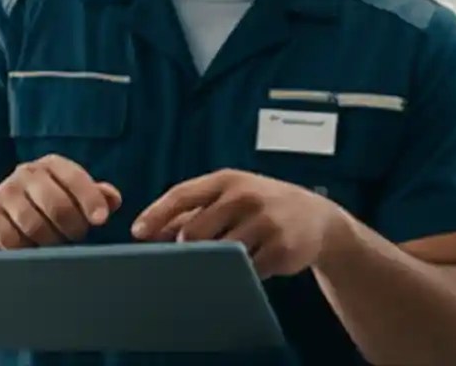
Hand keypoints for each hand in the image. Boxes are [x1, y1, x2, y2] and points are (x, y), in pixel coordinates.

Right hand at [0, 154, 121, 249]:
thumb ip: (95, 197)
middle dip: (73, 227)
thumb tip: (113, 199)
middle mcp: (25, 174)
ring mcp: (3, 195)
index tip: (101, 220)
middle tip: (77, 238)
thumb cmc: (44, 210)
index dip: (90, 199)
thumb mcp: (70, 198)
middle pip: (57, 205)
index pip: (74, 178)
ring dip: (50, 242)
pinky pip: (13, 241)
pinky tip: (30, 250)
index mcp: (51, 166)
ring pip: (35, 226)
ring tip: (54, 245)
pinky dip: (26, 250)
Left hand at [131, 169, 343, 278]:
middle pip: (195, 232)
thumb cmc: (262, 206)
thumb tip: (151, 233)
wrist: (318, 218)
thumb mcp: (231, 197)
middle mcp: (245, 197)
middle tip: (185, 261)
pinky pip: (245, 272)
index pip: (182, 195)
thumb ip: (193, 211)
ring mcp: (264, 222)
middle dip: (186, 250)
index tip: (137, 234)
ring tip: (217, 266)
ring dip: (213, 264)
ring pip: (219, 255)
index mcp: (227, 180)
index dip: (156, 215)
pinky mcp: (280, 249)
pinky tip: (247, 269)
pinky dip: (240, 275)